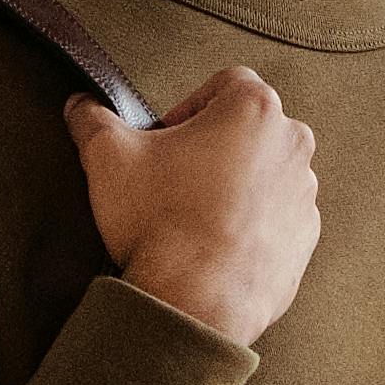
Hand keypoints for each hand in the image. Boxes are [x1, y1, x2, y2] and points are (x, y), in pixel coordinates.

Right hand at [67, 65, 317, 346]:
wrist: (194, 301)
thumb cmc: (160, 223)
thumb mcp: (107, 156)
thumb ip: (91, 118)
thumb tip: (80, 106)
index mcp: (254, 108)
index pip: (225, 83)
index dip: (188, 107)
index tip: (166, 139)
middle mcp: (291, 145)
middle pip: (249, 128)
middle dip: (213, 146)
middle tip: (175, 177)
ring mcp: (304, 194)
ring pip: (265, 174)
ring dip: (234, 185)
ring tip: (192, 215)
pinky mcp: (304, 238)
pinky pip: (275, 218)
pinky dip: (250, 224)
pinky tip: (214, 244)